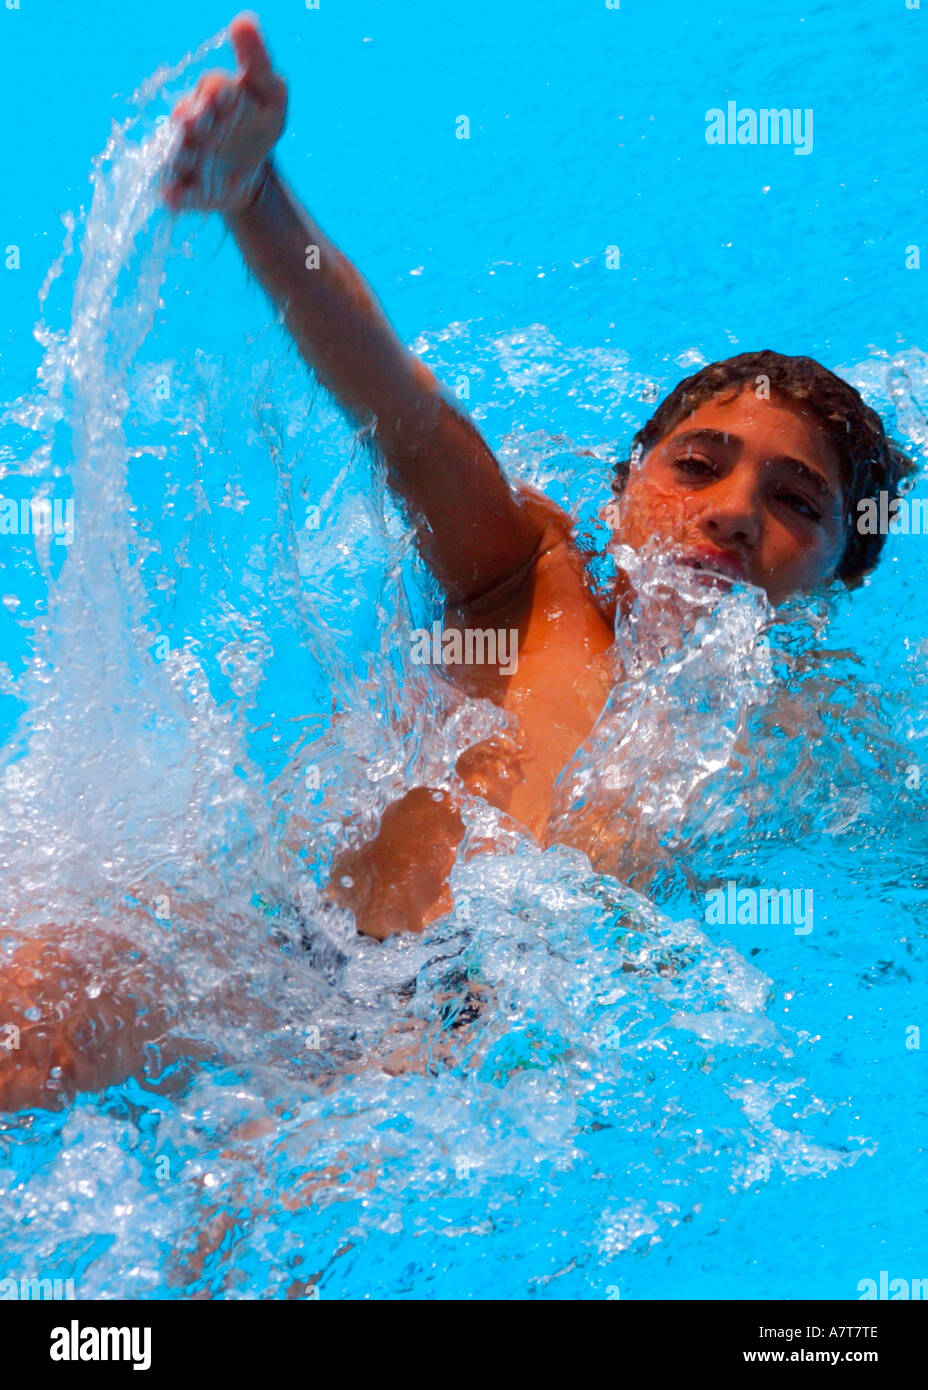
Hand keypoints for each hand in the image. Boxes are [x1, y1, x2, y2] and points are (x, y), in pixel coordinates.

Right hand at [163, 12, 286, 214]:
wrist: (251, 168)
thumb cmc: (258, 119)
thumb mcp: (269, 92)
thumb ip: (257, 61)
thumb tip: (244, 19)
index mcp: (215, 97)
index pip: (213, 91)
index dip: (216, 92)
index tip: (220, 91)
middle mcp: (194, 124)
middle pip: (187, 121)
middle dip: (191, 121)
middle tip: (194, 121)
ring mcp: (188, 156)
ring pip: (176, 155)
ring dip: (178, 157)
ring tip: (182, 159)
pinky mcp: (188, 189)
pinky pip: (176, 194)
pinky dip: (173, 196)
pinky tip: (171, 198)